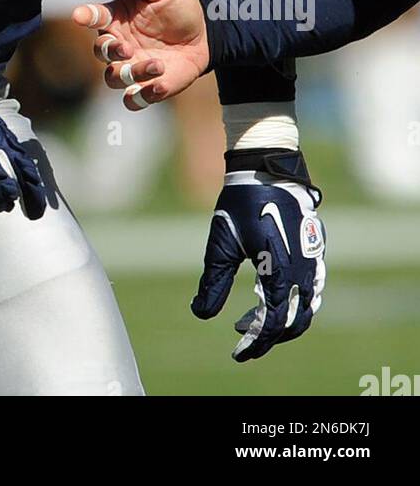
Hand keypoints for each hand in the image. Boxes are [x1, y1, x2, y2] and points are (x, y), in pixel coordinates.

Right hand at [72, 0, 209, 108]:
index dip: (85, 15)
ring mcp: (131, 67)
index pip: (95, 16)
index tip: (79, 15)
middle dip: (110, 51)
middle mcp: (119, 44)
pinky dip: (142, 97)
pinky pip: (133, 99)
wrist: (205, 34)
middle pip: (100, 52)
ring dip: (131, 74)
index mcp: (117, 17)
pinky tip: (160, 85)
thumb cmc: (179, 6)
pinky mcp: (147, 87)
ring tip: (157, 64)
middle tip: (127, 48)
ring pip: (115, 78)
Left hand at [194, 153, 325, 360]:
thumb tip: (201, 314)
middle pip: (295, 321)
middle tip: (244, 339)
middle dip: (270, 336)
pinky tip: (268, 293)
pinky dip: (294, 299)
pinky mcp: (314, 247)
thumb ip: (213, 282)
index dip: (255, 343)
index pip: (272, 323)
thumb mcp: (221, 243)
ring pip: (307, 305)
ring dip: (283, 319)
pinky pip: (312, 285)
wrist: (267, 164)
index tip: (238, 352)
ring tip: (253, 317)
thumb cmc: (241, 201)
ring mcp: (313, 258)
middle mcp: (303, 270)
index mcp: (280, 272)